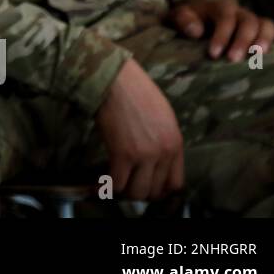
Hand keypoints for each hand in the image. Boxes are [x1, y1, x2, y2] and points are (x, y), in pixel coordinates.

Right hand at [95, 58, 183, 201]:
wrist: (116, 80)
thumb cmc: (137, 92)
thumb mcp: (163, 117)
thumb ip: (164, 141)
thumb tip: (156, 161)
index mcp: (175, 144)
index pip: (176, 184)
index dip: (160, 191)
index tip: (147, 187)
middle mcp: (163, 153)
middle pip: (155, 191)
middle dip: (140, 192)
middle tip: (126, 185)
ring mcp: (143, 155)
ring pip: (136, 192)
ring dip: (124, 192)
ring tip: (114, 184)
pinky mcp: (122, 154)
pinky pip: (117, 183)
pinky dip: (106, 188)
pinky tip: (98, 186)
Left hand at [166, 0, 273, 61]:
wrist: (197, 16)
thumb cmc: (189, 19)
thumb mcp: (179, 16)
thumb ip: (183, 20)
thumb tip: (196, 31)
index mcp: (221, 7)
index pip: (226, 17)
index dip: (221, 35)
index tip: (213, 53)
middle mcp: (241, 13)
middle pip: (249, 22)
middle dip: (242, 41)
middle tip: (232, 59)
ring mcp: (255, 22)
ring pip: (267, 25)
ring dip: (265, 40)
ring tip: (259, 57)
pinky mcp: (264, 33)